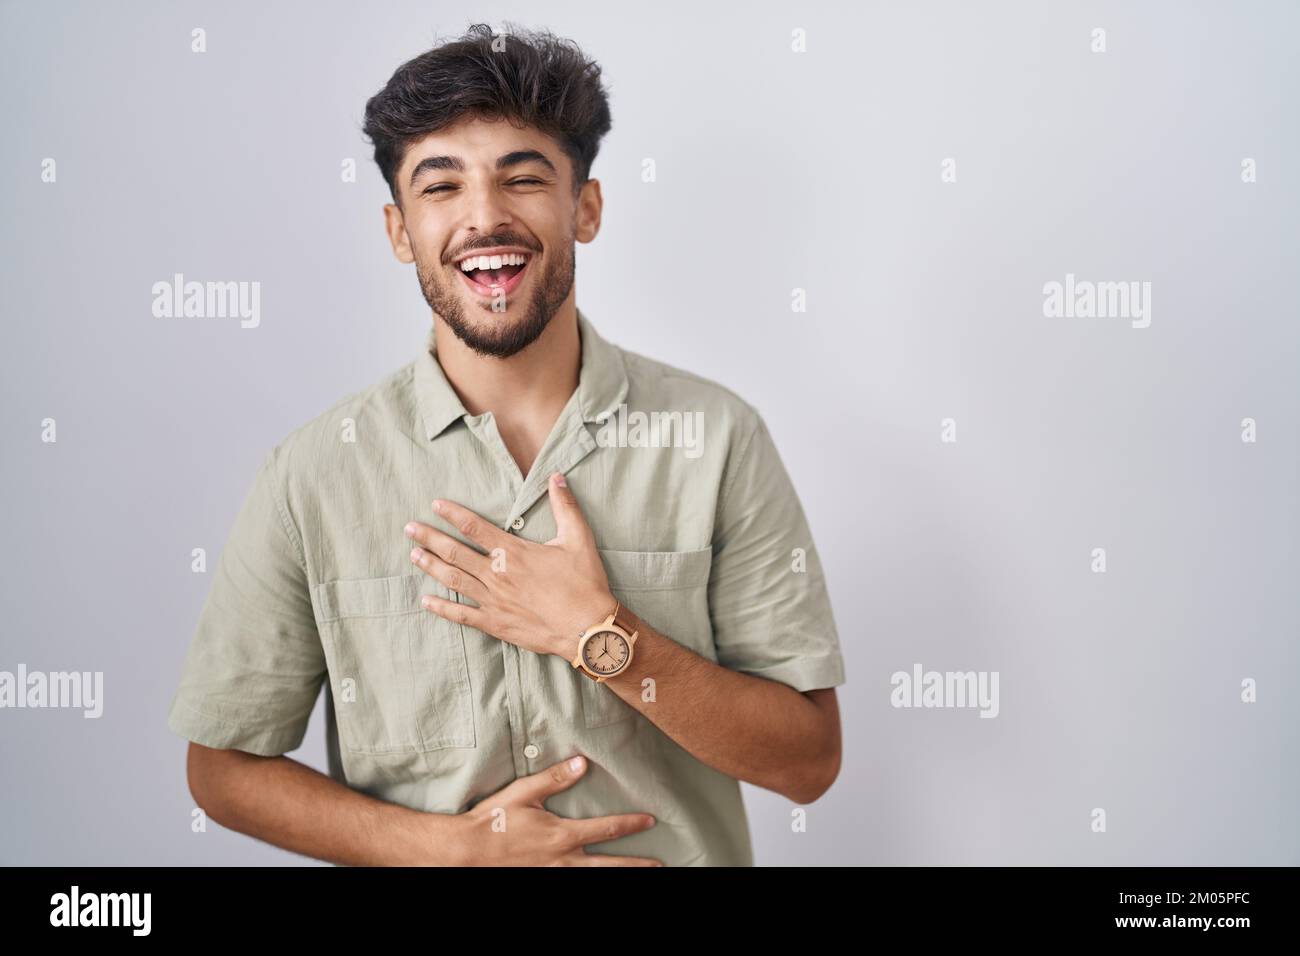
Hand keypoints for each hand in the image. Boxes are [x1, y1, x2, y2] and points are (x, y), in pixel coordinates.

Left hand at [405, 472, 615, 657]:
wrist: (586, 629)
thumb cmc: (584, 583)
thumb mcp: (578, 539)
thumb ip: (564, 506)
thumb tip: (556, 477)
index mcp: (513, 553)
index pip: (474, 528)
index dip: (453, 514)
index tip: (435, 505)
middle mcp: (497, 575)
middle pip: (455, 553)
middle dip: (430, 539)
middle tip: (409, 530)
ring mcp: (493, 601)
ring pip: (453, 580)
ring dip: (431, 567)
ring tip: (413, 556)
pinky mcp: (495, 623)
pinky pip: (461, 615)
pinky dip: (442, 608)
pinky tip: (426, 601)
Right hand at [449, 755, 661, 865]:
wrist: (467, 852)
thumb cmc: (494, 820)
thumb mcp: (524, 793)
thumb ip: (554, 779)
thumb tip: (581, 763)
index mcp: (562, 835)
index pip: (606, 829)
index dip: (631, 824)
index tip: (649, 820)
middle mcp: (563, 859)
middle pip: (610, 864)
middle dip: (636, 864)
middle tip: (658, 865)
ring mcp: (554, 875)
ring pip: (595, 879)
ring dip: (620, 876)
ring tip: (640, 877)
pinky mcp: (543, 880)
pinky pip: (574, 884)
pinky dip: (590, 882)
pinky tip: (599, 880)